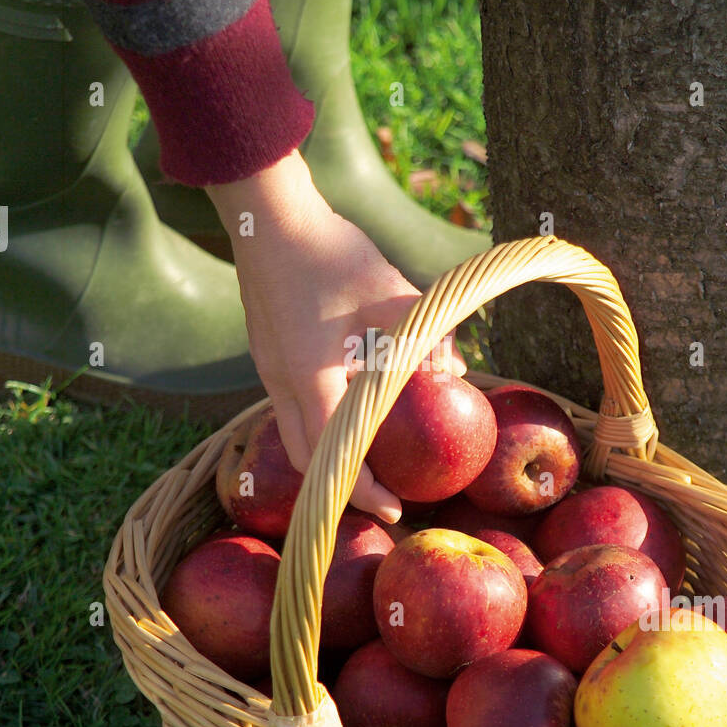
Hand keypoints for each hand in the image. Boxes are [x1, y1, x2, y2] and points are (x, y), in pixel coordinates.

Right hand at [206, 151, 464, 521]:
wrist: (270, 215)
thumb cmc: (330, 252)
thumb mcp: (388, 291)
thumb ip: (424, 335)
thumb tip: (457, 373)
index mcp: (308, 376)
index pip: (334, 453)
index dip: (362, 490)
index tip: (394, 510)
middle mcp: (281, 382)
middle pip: (305, 457)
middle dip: (341, 486)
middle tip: (383, 500)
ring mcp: (268, 368)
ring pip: (294, 433)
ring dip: (329, 455)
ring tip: (369, 464)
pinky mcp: (268, 353)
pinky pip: (292, 407)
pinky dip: (319, 425)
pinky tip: (352, 411)